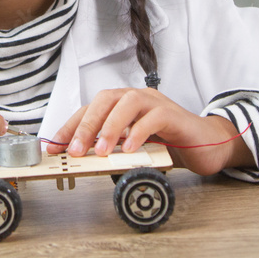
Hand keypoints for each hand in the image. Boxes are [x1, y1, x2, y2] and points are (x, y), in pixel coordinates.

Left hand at [44, 88, 253, 175]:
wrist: (204, 144)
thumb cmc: (167, 143)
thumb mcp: (132, 147)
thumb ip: (112, 148)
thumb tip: (84, 159)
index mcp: (121, 104)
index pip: (90, 109)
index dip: (70, 126)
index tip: (54, 147)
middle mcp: (136, 98)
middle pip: (105, 100)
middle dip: (86, 124)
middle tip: (75, 150)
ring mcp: (155, 102)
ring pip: (128, 103)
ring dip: (111, 126)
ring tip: (102, 151)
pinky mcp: (173, 114)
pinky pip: (154, 118)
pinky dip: (139, 132)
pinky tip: (130, 150)